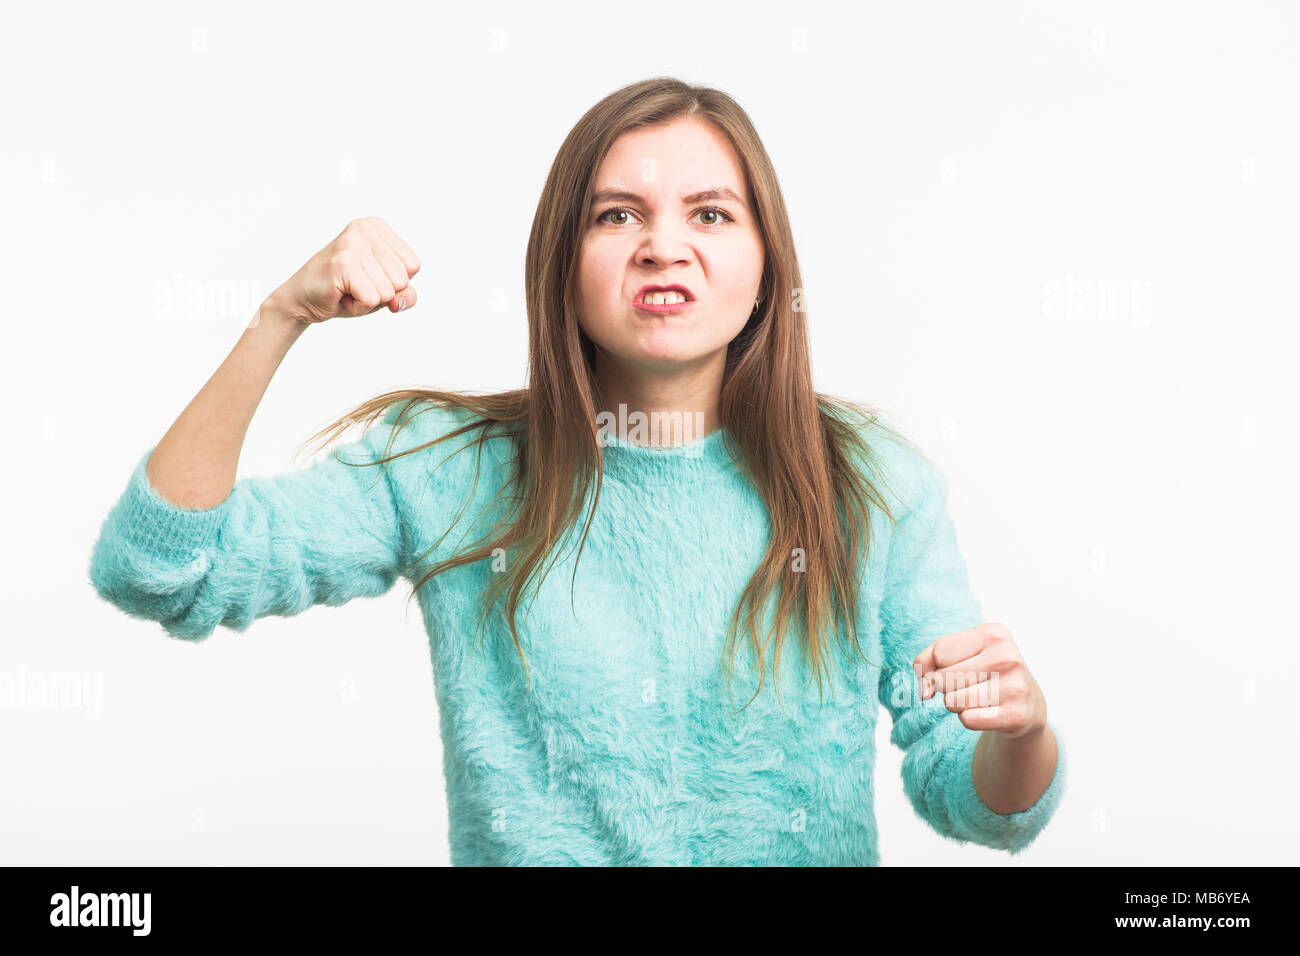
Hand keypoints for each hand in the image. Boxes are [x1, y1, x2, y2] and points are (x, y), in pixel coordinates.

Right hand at [264, 216, 420, 325]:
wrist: (301, 299)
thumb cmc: (345, 291)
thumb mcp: (384, 292)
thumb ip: (406, 295)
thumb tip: (399, 301)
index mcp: (378, 227)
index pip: (413, 266)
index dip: (394, 283)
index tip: (368, 277)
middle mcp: (365, 228)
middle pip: (403, 279)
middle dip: (381, 293)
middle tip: (355, 285)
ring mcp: (353, 244)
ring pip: (389, 291)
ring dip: (369, 301)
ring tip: (348, 289)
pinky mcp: (343, 263)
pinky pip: (372, 299)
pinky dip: (359, 307)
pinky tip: (341, 295)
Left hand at [912, 623, 1047, 739]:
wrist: (1028, 703)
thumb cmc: (984, 672)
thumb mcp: (958, 652)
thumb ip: (927, 660)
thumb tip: (924, 691)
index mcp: (994, 633)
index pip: (939, 653)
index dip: (938, 665)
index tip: (956, 667)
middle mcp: (1007, 657)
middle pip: (943, 678)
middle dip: (946, 687)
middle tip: (970, 685)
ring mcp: (1015, 687)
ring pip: (952, 701)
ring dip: (957, 704)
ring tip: (980, 697)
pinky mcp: (1017, 715)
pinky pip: (967, 720)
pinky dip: (969, 719)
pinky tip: (988, 712)